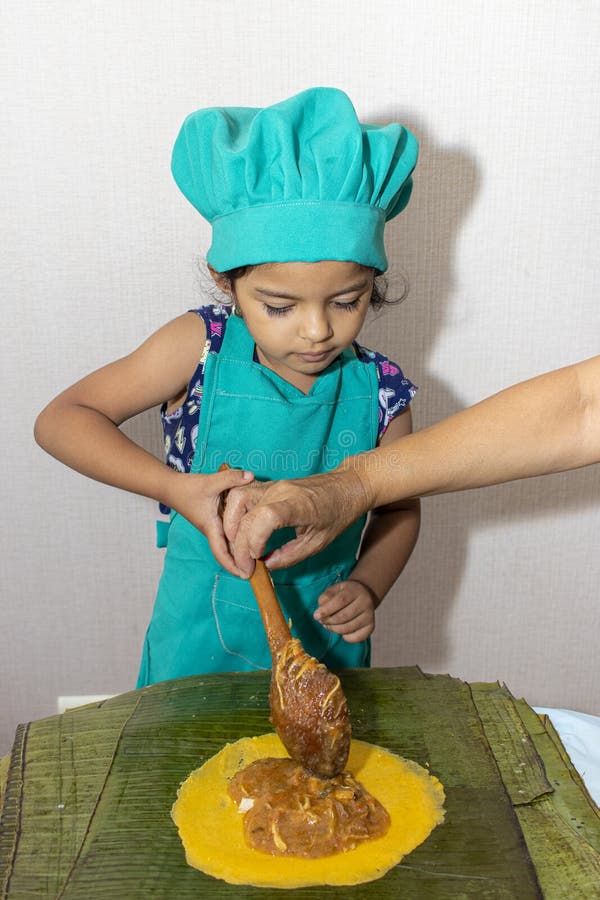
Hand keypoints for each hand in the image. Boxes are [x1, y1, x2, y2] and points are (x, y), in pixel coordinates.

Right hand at [163, 468, 253, 576]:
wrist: (170, 487)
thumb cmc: (188, 488)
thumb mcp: (211, 481)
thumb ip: (231, 478)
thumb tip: (251, 476)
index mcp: (211, 527)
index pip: (221, 552)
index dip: (232, 565)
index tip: (245, 575)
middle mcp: (212, 530)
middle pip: (227, 553)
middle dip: (240, 564)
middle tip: (259, 572)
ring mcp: (213, 527)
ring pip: (228, 544)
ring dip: (240, 553)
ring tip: (258, 561)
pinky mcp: (214, 521)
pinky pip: (227, 534)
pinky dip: (237, 540)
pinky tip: (250, 539)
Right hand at [226, 469, 370, 575]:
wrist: (345, 486)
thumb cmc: (337, 513)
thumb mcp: (318, 542)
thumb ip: (290, 556)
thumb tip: (266, 566)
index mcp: (297, 504)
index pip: (265, 516)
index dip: (253, 540)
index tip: (256, 560)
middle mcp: (280, 490)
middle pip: (245, 513)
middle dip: (238, 545)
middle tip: (245, 567)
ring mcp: (271, 485)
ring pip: (236, 500)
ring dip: (230, 527)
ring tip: (239, 550)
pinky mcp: (268, 485)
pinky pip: (242, 496)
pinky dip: (235, 515)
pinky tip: (241, 533)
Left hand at [314, 579, 376, 642]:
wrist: (363, 594)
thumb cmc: (345, 593)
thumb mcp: (335, 589)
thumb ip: (326, 597)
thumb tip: (320, 611)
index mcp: (355, 591)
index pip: (341, 601)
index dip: (327, 609)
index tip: (316, 616)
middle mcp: (365, 603)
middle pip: (344, 616)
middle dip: (329, 621)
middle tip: (321, 621)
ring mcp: (369, 616)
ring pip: (349, 628)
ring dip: (335, 629)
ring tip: (328, 625)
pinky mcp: (371, 627)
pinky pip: (356, 637)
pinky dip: (346, 637)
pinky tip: (341, 631)